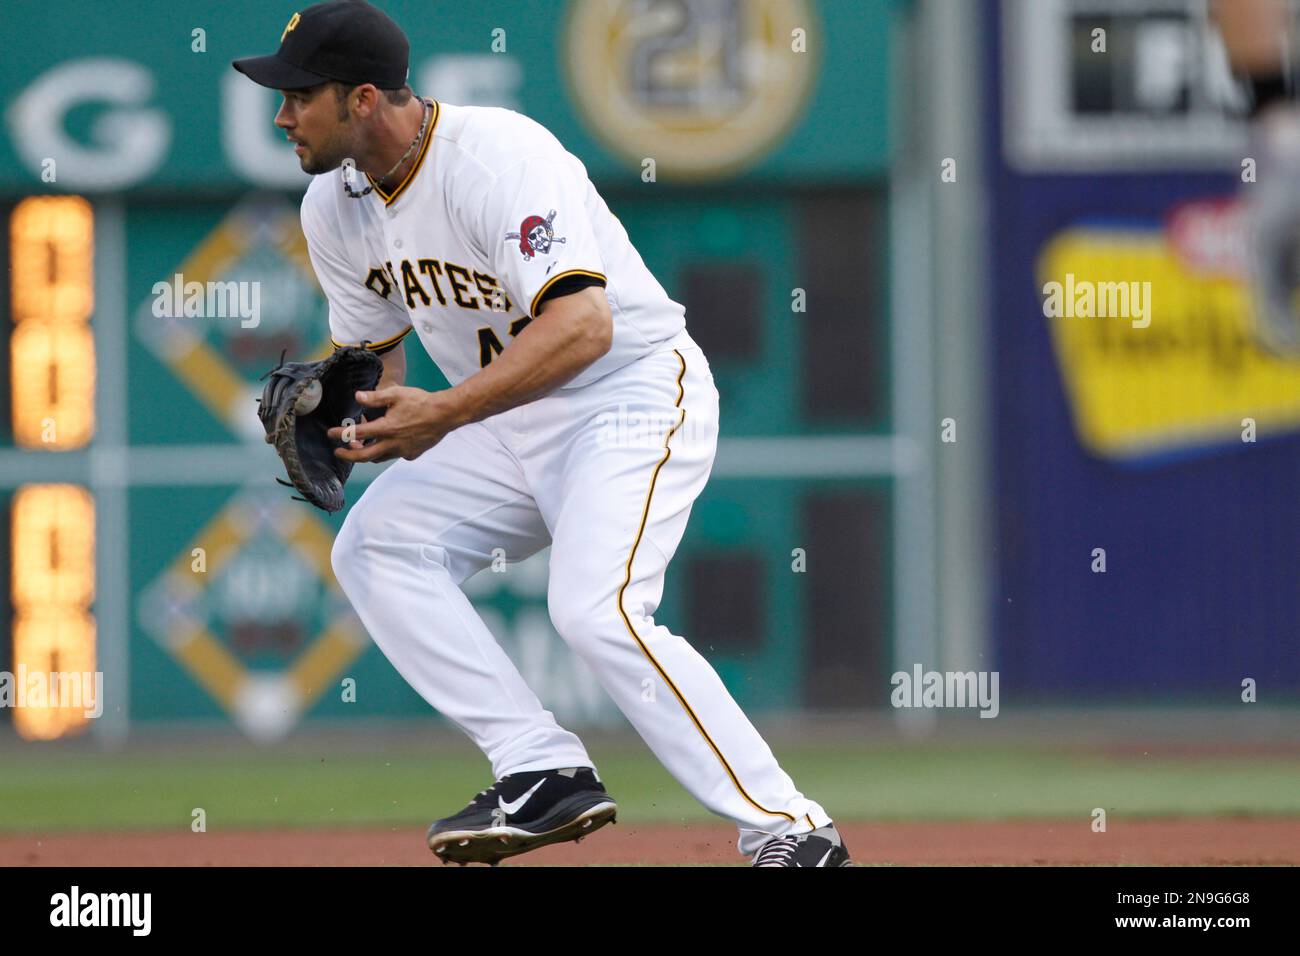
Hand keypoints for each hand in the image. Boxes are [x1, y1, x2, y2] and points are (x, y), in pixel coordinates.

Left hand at [327, 386, 461, 462]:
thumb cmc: (421, 402)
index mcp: (386, 428)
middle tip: (338, 452)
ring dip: (366, 454)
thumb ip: (375, 397)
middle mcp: (392, 444)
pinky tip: (388, 443)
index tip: (330, 434)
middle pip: (364, 456)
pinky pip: (395, 455)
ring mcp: (403, 451)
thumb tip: (357, 396)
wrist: (446, 414)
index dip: (341, 434)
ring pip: (379, 458)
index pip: (357, 434)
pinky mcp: (412, 454)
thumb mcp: (396, 394)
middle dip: (348, 455)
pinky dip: (387, 451)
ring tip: (360, 446)